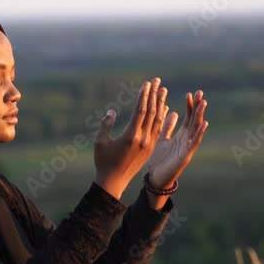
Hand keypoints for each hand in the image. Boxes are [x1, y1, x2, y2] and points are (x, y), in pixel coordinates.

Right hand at [93, 77, 168, 198]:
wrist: (114, 182)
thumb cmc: (103, 162)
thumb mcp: (100, 142)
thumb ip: (105, 125)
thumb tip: (112, 112)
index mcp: (130, 136)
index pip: (140, 111)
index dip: (144, 96)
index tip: (147, 83)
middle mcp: (143, 139)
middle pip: (151, 112)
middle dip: (154, 95)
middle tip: (157, 81)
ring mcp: (148, 144)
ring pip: (157, 120)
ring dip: (160, 104)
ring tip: (163, 90)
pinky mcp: (150, 149)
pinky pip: (158, 130)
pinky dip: (161, 117)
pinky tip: (163, 108)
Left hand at [146, 90, 207, 189]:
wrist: (156, 178)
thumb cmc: (159, 160)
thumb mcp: (161, 139)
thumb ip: (167, 127)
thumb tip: (172, 111)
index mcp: (181, 136)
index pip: (187, 117)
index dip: (189, 106)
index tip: (190, 94)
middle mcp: (186, 140)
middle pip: (194, 120)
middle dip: (197, 107)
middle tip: (200, 93)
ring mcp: (187, 147)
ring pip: (196, 129)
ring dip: (200, 116)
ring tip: (203, 103)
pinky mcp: (186, 156)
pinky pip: (194, 143)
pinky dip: (200, 133)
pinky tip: (205, 123)